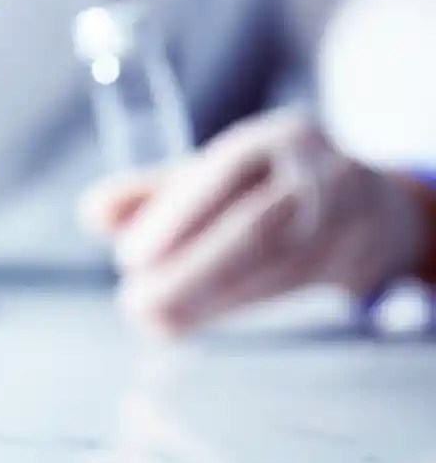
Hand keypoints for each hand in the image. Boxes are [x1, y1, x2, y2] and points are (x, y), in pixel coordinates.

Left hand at [80, 111, 425, 335]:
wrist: (370, 210)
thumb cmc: (265, 187)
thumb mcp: (214, 175)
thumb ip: (151, 193)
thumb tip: (92, 215)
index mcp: (277, 139)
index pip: (227, 171)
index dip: (177, 215)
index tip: (129, 256)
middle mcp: (315, 176)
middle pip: (254, 227)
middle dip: (190, 271)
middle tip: (135, 304)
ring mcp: (339, 224)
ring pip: (272, 266)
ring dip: (206, 300)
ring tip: (153, 321)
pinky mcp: (348, 267)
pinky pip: (286, 291)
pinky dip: (229, 310)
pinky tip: (188, 324)